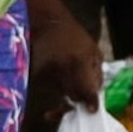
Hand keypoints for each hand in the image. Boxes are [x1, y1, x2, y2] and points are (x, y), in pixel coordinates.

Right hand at [27, 5, 102, 121]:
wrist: (45, 23)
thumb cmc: (72, 35)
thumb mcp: (93, 50)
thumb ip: (96, 73)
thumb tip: (96, 94)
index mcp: (78, 61)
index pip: (86, 90)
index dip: (90, 102)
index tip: (92, 109)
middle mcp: (61, 70)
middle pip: (73, 96)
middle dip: (80, 96)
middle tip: (82, 89)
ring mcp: (46, 73)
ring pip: (61, 93)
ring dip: (67, 88)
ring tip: (67, 71)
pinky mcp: (36, 75)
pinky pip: (51, 88)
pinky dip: (56, 84)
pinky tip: (56, 69)